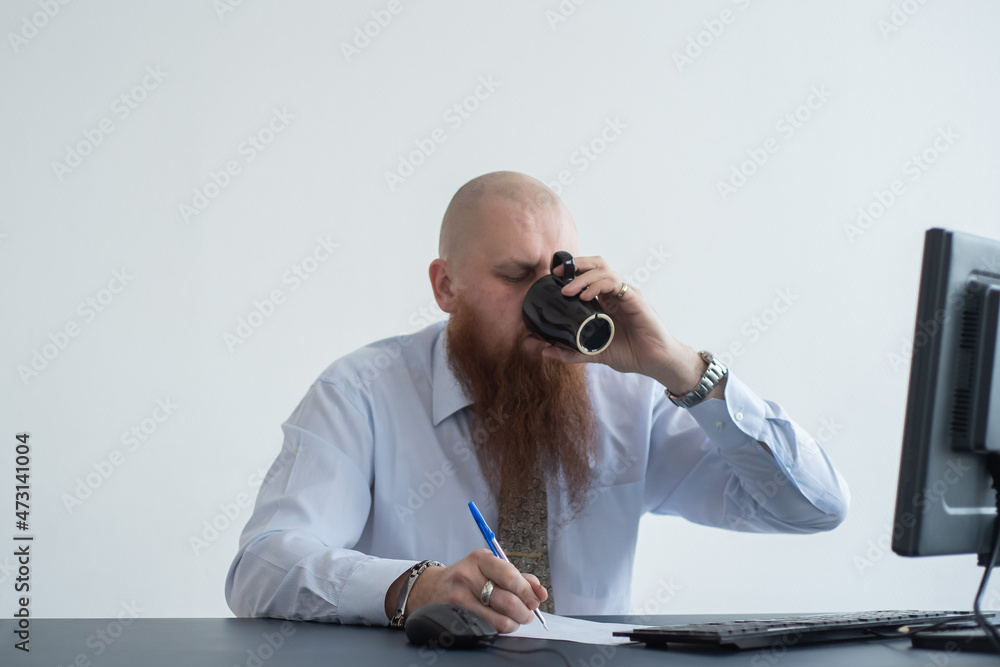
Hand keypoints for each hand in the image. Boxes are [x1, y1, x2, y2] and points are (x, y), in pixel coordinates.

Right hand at [390, 549, 546, 632]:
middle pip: (508, 600)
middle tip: (528, 613)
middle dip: (525, 611)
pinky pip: (488, 628)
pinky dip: (501, 628)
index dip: (527, 591)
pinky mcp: (456, 616)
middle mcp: (468, 576)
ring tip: (516, 619)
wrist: (433, 588)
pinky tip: (500, 622)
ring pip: (500, 619)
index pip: (510, 576)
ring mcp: (460, 597)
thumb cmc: (468, 577)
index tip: (536, 599)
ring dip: (515, 622)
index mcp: (480, 558)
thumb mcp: (490, 567)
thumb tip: (540, 592)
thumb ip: (518, 577)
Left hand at [545, 256, 710, 394]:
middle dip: (576, 264)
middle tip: (556, 275)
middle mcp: (616, 293)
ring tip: (567, 291)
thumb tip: (545, 351)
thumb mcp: (594, 353)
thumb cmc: (630, 353)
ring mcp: (626, 294)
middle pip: (596, 265)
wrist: (655, 362)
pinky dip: (598, 285)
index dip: (571, 272)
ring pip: (603, 270)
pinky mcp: (635, 299)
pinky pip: (615, 283)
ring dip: (583, 277)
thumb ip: (571, 352)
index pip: (588, 275)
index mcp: (606, 301)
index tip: (552, 278)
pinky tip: (585, 296)